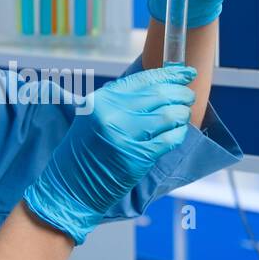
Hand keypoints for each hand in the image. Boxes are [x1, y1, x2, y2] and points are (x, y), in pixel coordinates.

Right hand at [23, 65, 197, 243]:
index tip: (187, 73)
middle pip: (160, 94)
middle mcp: (113, 114)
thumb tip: (161, 85)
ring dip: (183, 113)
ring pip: (170, 115)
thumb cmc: (85, 151)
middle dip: (181, 93)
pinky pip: (170, 139)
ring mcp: (125, 136)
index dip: (171, 74)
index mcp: (102, 99)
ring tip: (183, 115)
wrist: (70, 186)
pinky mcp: (137, 157)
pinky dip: (179, 133)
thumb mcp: (94, 116)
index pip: (144, 79)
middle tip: (188, 96)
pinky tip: (178, 132)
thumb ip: (121, 101)